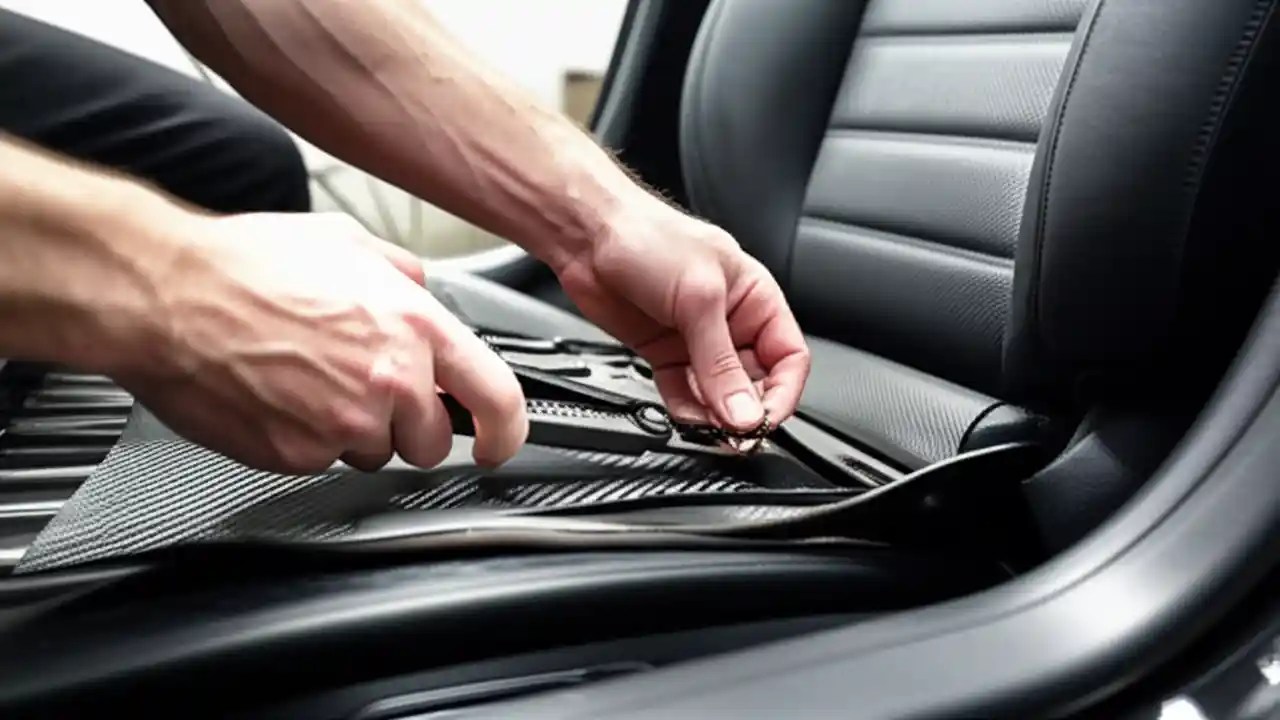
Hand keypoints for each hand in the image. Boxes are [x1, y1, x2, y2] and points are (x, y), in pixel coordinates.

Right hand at [107, 211, 526, 473]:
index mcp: (414, 325)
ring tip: (307, 380)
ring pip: (377, 454)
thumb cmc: (244, 263)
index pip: (498, 396)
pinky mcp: (300, 454)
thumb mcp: (345, 240)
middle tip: (361, 387)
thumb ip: (401, 273)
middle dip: (407, 424)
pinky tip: (279, 396)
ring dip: (355, 431)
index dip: (509, 431)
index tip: (498, 442)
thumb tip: (422, 289)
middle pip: (433, 440)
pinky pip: (323, 462)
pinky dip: (307, 439)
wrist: (167, 294)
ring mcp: (345, 423)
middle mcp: (390, 379)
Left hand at [555, 194, 810, 431]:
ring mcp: (696, 341)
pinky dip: (686, 413)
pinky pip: (684, 394)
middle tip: (735, 436)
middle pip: (756, 383)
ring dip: (716, 418)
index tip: (765, 421)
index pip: (788, 357)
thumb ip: (720, 362)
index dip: (783, 393)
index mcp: (756, 299)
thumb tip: (745, 412)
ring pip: (719, 395)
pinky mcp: (665, 355)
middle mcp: (730, 323)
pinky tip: (685, 419)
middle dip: (748, 412)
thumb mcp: (697, 297)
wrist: (588, 234)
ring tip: (708, 431)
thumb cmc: (647, 236)